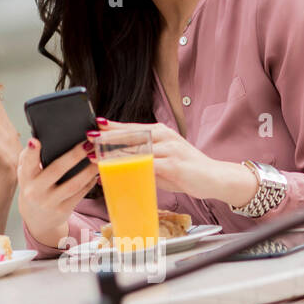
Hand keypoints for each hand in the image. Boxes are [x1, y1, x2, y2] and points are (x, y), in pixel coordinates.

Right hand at [17, 136, 99, 248]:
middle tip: (88, 143)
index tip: (35, 141)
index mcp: (26, 177)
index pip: (28, 162)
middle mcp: (36, 190)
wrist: (37, 219)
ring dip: (89, 169)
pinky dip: (90, 181)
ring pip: (74, 183)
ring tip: (99, 156)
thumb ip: (29, 156)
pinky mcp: (63, 210)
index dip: (31, 152)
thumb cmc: (34, 187)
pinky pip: (80, 193)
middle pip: (57, 170)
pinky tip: (97, 172)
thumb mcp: (26, 173)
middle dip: (74, 155)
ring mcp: (50, 202)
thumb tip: (39, 137)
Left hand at [92, 120, 223, 198]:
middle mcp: (164, 136)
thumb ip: (141, 162)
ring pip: (136, 148)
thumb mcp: (162, 163)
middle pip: (130, 134)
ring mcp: (169, 149)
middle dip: (107, 137)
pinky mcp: (173, 165)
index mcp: (160, 132)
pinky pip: (147, 164)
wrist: (216, 178)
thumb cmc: (186, 171)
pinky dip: (130, 166)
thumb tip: (114, 166)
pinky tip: (118, 169)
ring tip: (94, 155)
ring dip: (114, 152)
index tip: (93, 126)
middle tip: (87, 138)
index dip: (111, 127)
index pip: (131, 127)